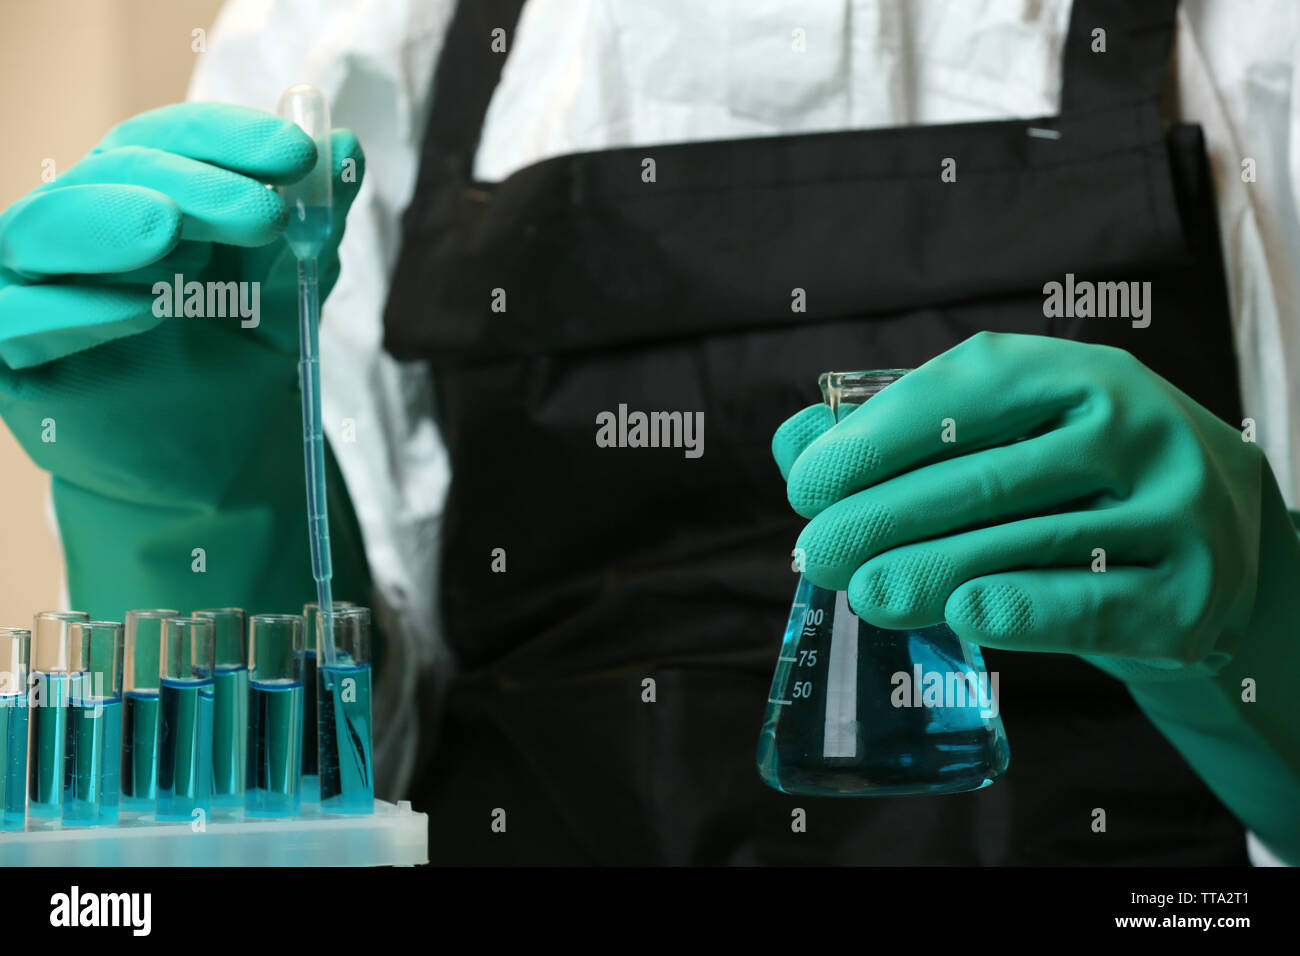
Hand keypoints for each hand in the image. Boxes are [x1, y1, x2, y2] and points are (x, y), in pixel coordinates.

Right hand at [0, 102, 363, 504]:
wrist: (211, 464)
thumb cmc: (234, 363)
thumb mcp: (286, 297)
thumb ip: (313, 230)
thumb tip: (346, 149)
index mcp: (141, 194)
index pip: (169, 140)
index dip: (229, 139)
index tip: (300, 153)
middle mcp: (80, 227)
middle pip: (113, 173)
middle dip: (192, 184)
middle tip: (263, 212)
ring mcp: (35, 287)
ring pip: (40, 230)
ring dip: (113, 222)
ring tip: (174, 236)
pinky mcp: (10, 356)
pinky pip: (12, 316)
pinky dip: (69, 308)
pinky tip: (139, 308)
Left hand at [773, 331, 1264, 680]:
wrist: (1218, 542)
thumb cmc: (1078, 480)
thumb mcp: (1008, 436)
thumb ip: (899, 432)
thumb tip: (793, 441)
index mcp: (1079, 376)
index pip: (971, 391)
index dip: (882, 436)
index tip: (809, 484)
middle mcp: (1136, 430)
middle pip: (989, 477)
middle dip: (885, 517)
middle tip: (817, 552)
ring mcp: (1174, 512)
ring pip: (1029, 542)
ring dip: (932, 569)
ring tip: (861, 591)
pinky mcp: (1189, 596)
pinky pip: (1093, 605)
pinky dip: (1023, 610)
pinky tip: (961, 613)